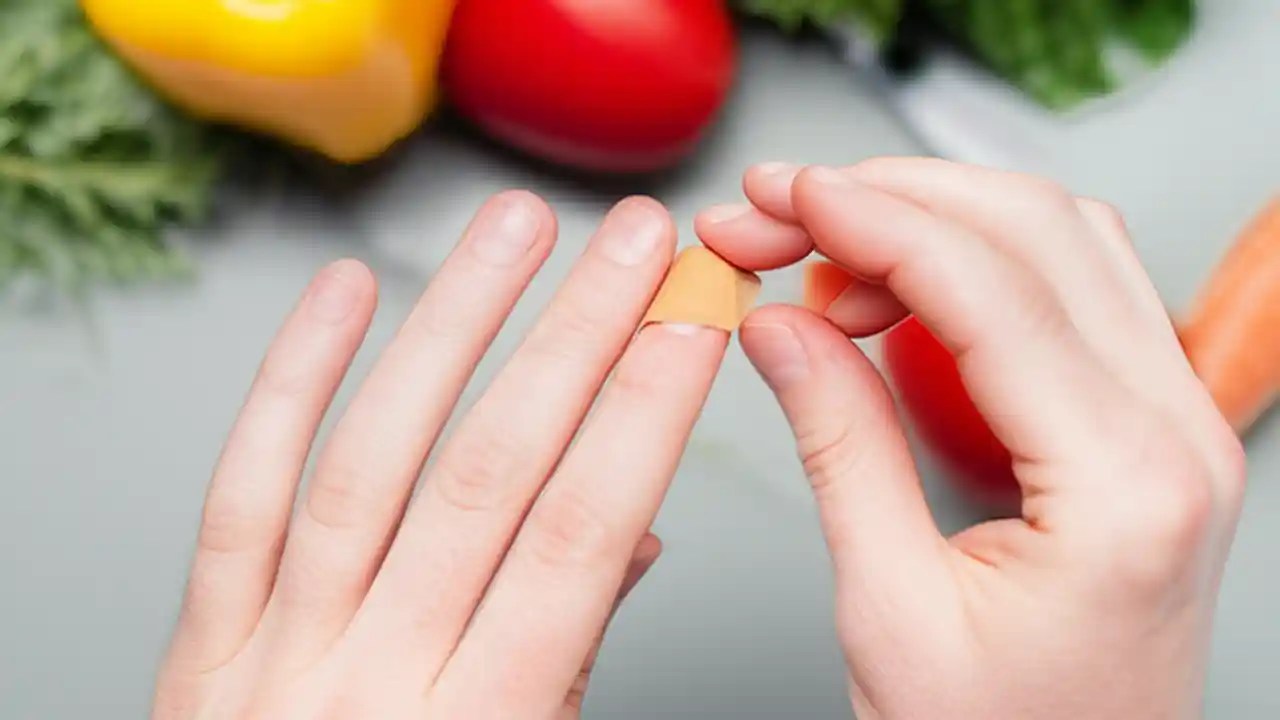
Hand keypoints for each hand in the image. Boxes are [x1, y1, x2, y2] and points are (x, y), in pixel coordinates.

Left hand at [155, 193, 725, 718]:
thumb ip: (578, 659)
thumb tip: (625, 538)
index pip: (576, 541)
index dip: (640, 422)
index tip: (690, 330)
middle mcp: (374, 679)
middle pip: (490, 477)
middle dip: (575, 341)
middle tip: (634, 244)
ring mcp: (276, 653)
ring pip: (372, 458)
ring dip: (452, 327)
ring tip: (515, 232)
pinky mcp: (204, 642)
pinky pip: (241, 495)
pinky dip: (290, 383)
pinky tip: (343, 295)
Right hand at [697, 158, 1244, 718]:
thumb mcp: (890, 610)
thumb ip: (838, 445)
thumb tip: (782, 326)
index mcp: (1124, 488)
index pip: (989, 290)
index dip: (870, 220)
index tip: (783, 198)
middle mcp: (1178, 438)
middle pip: (1039, 231)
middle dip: (893, 198)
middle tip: (779, 213)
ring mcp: (1178, 427)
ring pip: (1062, 243)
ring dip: (934, 220)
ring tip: (821, 257)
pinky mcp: (1149, 430)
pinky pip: (1070, 293)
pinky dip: (971, 265)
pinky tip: (890, 295)